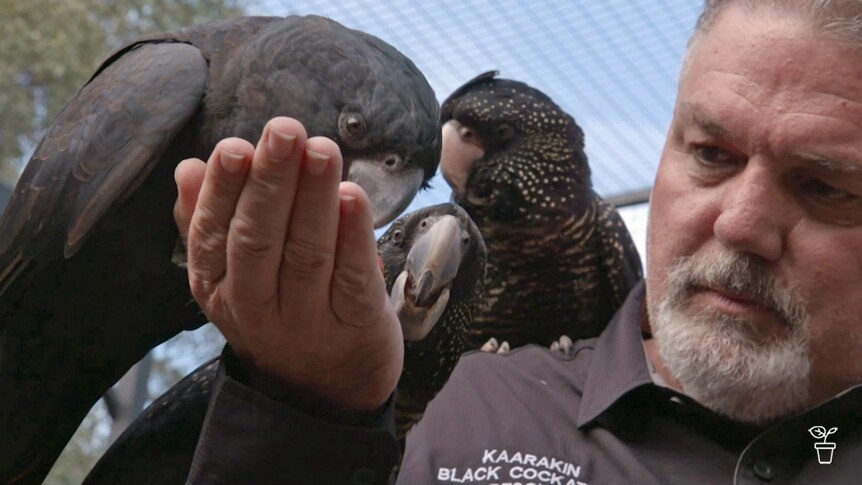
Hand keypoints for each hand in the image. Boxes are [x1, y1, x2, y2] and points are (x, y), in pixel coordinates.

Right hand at [173, 117, 402, 412]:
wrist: (327, 387)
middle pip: (258, 239)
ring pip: (306, 253)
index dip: (224, 189)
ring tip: (322, 149)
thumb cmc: (280, 309)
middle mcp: (255, 306)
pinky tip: (354, 197)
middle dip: (271, 181)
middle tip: (284, 130)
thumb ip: (208, 223)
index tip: (236, 146)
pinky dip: (354, 236)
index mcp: (217, 287)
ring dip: (313, 197)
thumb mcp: (232, 275)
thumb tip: (186, 167)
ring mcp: (306, 320)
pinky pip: (353, 278)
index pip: (212, 233)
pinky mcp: (356, 326)